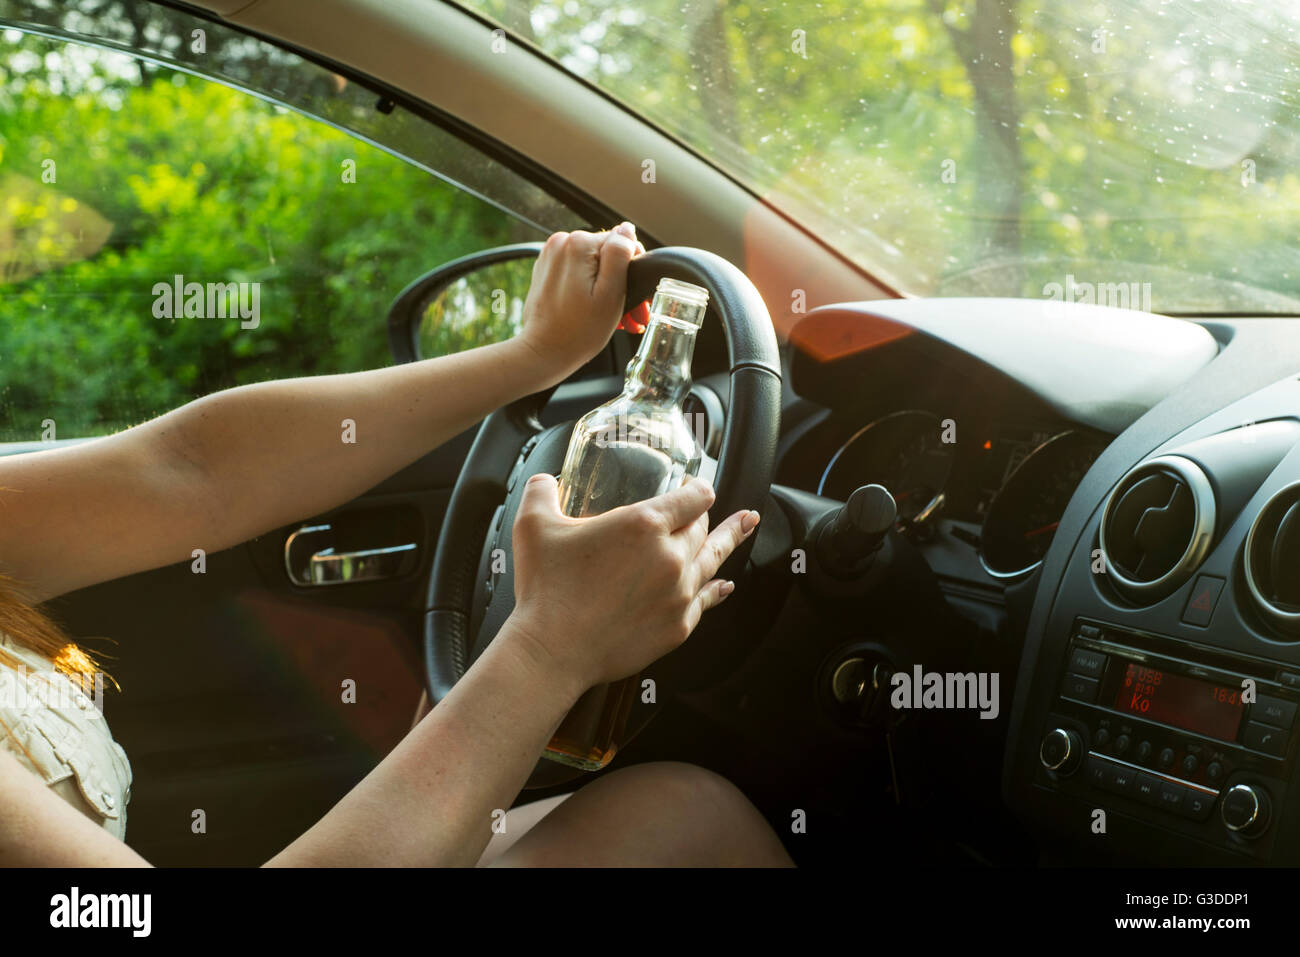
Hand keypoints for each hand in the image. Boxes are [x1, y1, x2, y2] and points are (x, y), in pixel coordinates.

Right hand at [507, 473, 758, 690]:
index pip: (693, 497)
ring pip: (713, 560)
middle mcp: (671, 557)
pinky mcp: (678, 627)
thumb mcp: (534, 526)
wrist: (552, 651)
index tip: (694, 485)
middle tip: (704, 508)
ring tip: (747, 524)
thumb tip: (543, 482)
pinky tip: (724, 585)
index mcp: (644, 524)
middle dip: (703, 514)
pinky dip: (718, 589)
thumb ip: (540, 492)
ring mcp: (679, 594)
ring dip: (730, 539)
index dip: (697, 487)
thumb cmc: (545, 590)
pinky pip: (707, 601)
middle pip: (702, 526)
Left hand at [516, 223, 646, 382]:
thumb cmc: (579, 331)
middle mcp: (561, 243)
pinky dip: (589, 289)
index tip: (636, 301)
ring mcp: (551, 256)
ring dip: (607, 288)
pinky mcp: (546, 269)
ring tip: (614, 318)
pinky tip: (595, 311)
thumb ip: (620, 255)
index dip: (633, 272)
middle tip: (630, 316)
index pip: (622, 244)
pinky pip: (578, 272)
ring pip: (593, 265)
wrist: (544, 352)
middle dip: (620, 283)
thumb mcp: (611, 293)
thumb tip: (627, 230)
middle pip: (606, 256)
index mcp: (578, 244)